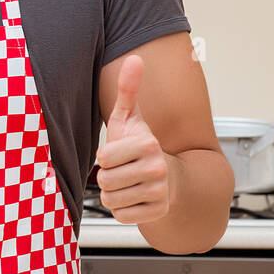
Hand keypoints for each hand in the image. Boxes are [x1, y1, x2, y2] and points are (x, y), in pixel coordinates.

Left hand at [95, 55, 170, 224]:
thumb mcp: (131, 118)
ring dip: (114, 193)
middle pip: (105, 181)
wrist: (170, 178)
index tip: (118, 153)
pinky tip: (134, 197)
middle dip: (108, 176)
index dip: (105, 157)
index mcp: (148, 144)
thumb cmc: (141, 147)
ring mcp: (159, 193)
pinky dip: (123, 209)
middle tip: (123, 170)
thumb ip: (128, 90)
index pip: (103, 158)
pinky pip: (121, 215)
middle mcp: (157, 169)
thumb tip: (134, 58)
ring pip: (111, 200)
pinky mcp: (157, 212)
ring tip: (128, 183)